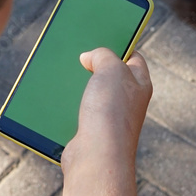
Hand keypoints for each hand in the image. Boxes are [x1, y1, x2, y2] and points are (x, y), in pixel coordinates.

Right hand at [61, 48, 152, 172]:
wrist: (97, 157)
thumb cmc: (111, 113)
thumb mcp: (110, 69)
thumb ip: (102, 55)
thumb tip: (89, 57)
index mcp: (140, 84)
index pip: (133, 57)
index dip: (118, 46)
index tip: (99, 39)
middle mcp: (128, 102)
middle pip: (110, 75)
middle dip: (92, 66)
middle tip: (76, 55)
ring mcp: (110, 118)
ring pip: (91, 94)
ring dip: (77, 86)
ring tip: (60, 74)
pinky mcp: (92, 132)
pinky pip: (78, 112)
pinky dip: (68, 105)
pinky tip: (56, 98)